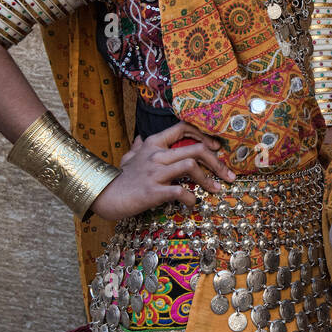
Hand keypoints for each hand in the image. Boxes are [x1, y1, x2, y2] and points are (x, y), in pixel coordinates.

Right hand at [88, 121, 235, 221]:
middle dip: (217, 162)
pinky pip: (180, 191)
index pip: (183, 128)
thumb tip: (138, 138)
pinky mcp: (153, 191)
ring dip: (208, 180)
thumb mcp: (127, 158)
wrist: (102, 196)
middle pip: (195, 149)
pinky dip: (191, 198)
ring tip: (216, 190)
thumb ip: (136, 147)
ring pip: (190, 166)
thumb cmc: (117, 178)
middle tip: (228, 175)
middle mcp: (156, 155)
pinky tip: (193, 203)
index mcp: (152, 144)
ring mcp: (154, 173)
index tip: (217, 148)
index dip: (203, 135)